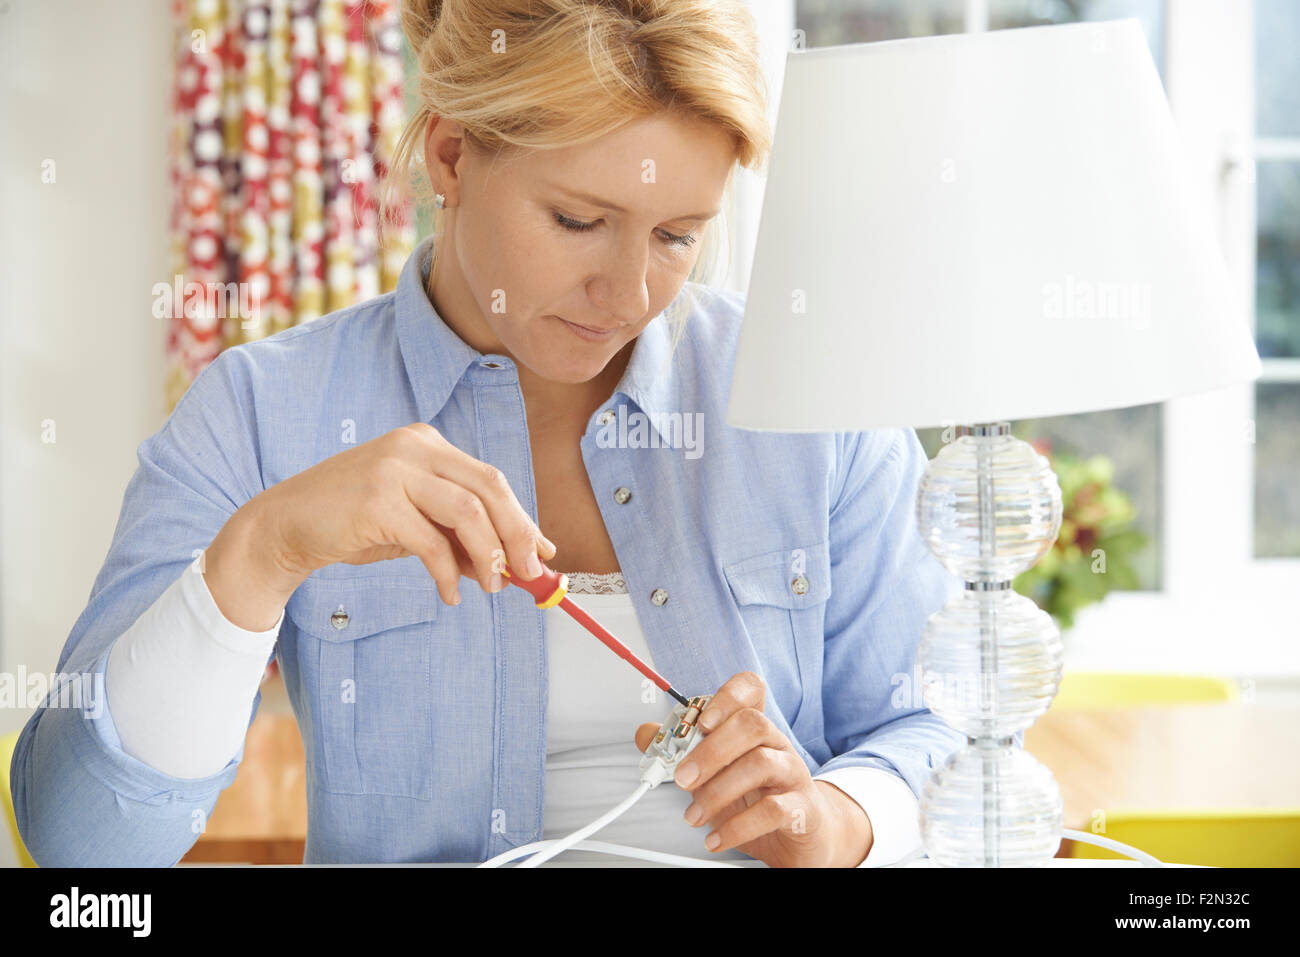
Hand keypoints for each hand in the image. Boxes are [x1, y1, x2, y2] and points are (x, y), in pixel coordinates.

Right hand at [250, 422, 555, 604]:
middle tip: (529, 575)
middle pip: (489, 488)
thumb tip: (509, 565)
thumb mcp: (413, 524)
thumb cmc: (353, 523)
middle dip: (517, 535)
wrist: (285, 524)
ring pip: (468, 512)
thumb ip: (457, 535)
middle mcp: (415, 447)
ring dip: (489, 555)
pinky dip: (448, 573)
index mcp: (427, 444)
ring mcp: (394, 469)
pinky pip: (431, 542)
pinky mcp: (376, 501)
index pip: (490, 479)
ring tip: (493, 587)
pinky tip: (450, 594)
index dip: (523, 518)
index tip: (544, 553)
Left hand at [634, 671, 873, 866]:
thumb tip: (646, 733)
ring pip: (761, 763)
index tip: (699, 721)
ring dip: (717, 791)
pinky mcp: (803, 810)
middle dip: (710, 750)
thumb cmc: (758, 799)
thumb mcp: (715, 774)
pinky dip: (737, 827)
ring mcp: (794, 775)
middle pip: (752, 724)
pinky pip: (773, 810)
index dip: (725, 696)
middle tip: (682, 778)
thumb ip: (682, 752)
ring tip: (693, 816)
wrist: (802, 837)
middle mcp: (778, 745)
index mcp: (756, 729)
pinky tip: (716, 838)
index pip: (750, 689)